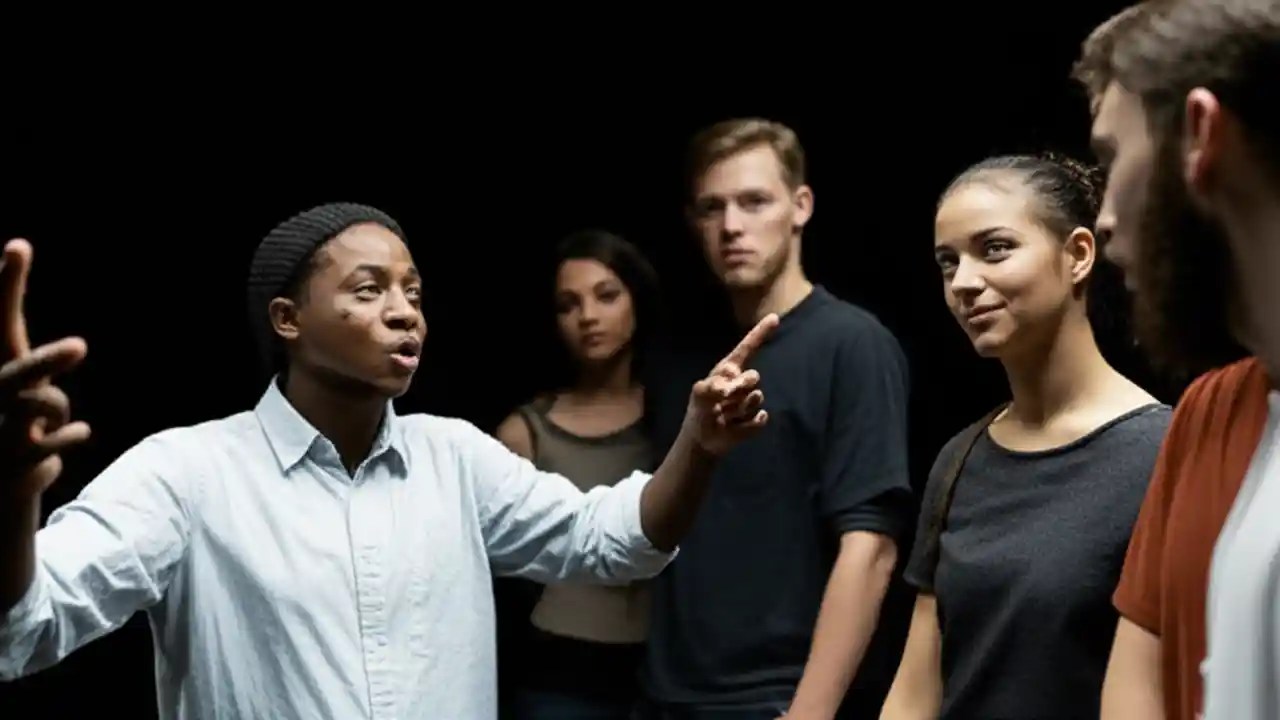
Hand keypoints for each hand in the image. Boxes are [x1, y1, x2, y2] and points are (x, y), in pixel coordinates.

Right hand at [0, 239, 89, 497]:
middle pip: (14, 375)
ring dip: (57, 410)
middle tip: (80, 346)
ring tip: (58, 419)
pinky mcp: (10, 469)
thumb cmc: (18, 434)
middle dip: (45, 360)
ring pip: (40, 405)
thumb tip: (55, 327)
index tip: (18, 246)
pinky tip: (75, 434)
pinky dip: (68, 438)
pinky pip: (51, 446)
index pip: (4, 321)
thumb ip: (40, 366)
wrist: (2, 491)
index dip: (8, 286)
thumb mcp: (31, 395)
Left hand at [684, 313, 778, 455]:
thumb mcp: (698, 397)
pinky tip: (734, 427)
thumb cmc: (699, 412)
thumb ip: (709, 387)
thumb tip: (726, 388)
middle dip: (740, 388)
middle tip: (723, 400)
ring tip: (726, 416)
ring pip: (757, 399)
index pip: (746, 348)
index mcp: (729, 370)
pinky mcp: (756, 418)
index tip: (774, 318)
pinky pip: (761, 419)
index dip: (759, 333)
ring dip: (739, 411)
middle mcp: (742, 382)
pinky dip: (747, 426)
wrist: (703, 439)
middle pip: (754, 377)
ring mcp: (751, 400)